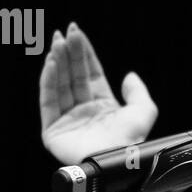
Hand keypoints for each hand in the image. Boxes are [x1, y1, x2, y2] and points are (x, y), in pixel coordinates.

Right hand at [39, 22, 157, 165]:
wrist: (117, 159)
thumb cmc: (132, 140)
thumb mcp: (144, 110)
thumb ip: (138, 91)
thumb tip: (130, 75)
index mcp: (103, 106)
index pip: (89, 73)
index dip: (84, 53)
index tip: (77, 33)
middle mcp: (84, 112)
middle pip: (73, 75)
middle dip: (69, 53)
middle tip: (65, 32)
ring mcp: (67, 120)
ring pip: (59, 85)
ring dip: (57, 62)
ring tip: (57, 42)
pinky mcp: (53, 130)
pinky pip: (48, 101)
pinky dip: (48, 80)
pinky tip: (50, 63)